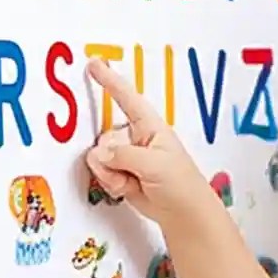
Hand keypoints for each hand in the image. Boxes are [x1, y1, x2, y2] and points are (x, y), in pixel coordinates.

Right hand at [84, 58, 209, 224]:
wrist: (184, 214)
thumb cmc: (182, 185)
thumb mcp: (155, 165)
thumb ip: (125, 155)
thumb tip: (100, 154)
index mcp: (149, 127)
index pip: (127, 98)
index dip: (110, 81)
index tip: (94, 64)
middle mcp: (134, 138)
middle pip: (104, 138)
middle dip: (112, 157)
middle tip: (134, 171)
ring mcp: (125, 157)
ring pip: (99, 158)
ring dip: (112, 173)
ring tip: (134, 181)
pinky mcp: (118, 174)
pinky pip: (100, 174)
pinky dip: (111, 183)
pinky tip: (128, 188)